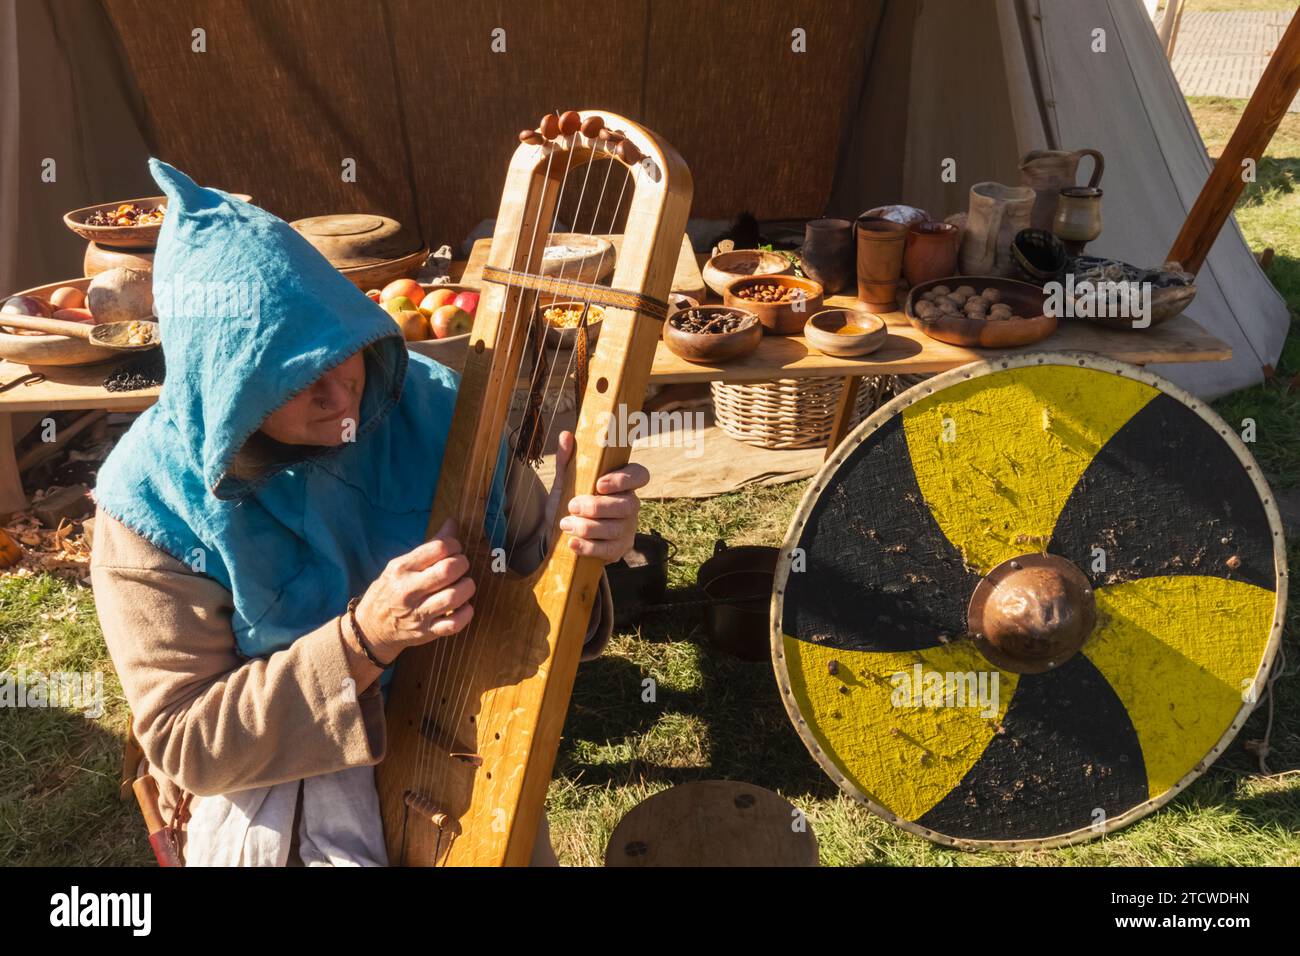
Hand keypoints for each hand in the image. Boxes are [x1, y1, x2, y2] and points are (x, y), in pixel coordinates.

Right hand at [353, 518, 475, 662]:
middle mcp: (408, 591)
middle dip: (463, 563)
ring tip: (465, 584)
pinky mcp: (427, 632)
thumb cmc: (390, 590)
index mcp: (401, 569)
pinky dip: (466, 613)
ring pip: (454, 597)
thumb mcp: (401, 565)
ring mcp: (418, 613)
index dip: (454, 545)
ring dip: (467, 587)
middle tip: (462, 565)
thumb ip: (429, 546)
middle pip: (448, 570)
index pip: (438, 548)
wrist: (371, 628)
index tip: (455, 548)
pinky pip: (454, 624)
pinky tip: (464, 605)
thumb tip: (452, 523)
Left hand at [547, 430, 648, 563]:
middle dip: (596, 507)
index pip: (639, 475)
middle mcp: (630, 504)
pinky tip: (573, 543)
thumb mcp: (566, 481)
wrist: (559, 533)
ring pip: (615, 528)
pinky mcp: (619, 549)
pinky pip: (609, 550)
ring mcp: (627, 528)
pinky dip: (589, 547)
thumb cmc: (569, 501)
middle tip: (572, 506)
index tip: (599, 484)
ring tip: (566, 524)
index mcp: (623, 483)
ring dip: (588, 527)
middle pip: (626, 505)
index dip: (623, 479)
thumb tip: (566, 435)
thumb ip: (567, 460)